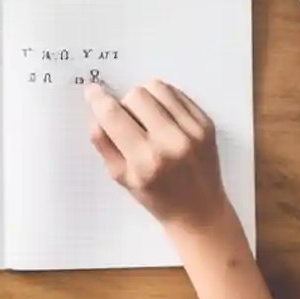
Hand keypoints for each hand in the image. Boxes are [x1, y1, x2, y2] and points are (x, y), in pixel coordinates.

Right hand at [84, 80, 225, 231]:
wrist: (200, 210)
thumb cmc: (157, 197)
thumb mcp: (122, 177)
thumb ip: (104, 144)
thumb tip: (96, 114)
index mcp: (144, 161)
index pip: (113, 116)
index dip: (99, 100)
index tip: (93, 91)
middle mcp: (170, 142)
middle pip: (136, 95)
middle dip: (126, 104)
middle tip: (129, 121)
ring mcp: (192, 131)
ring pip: (158, 87)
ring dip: (146, 97)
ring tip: (147, 117)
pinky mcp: (207, 123)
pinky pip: (178, 93)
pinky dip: (165, 100)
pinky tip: (164, 118)